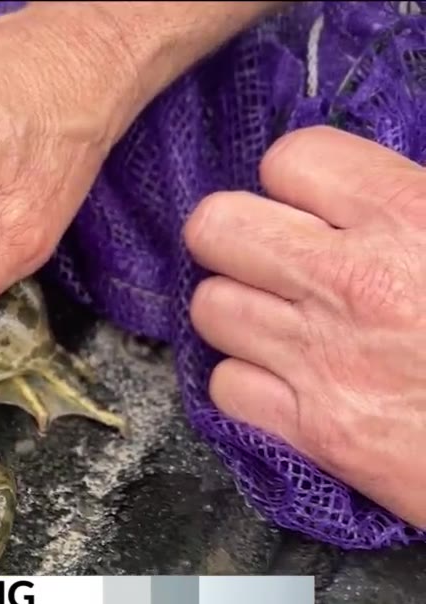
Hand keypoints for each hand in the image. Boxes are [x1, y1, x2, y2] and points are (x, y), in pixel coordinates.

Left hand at [185, 126, 425, 528]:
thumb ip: (416, 198)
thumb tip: (364, 185)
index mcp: (406, 215)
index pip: (289, 159)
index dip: (300, 178)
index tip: (321, 203)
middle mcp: (348, 281)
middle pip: (215, 227)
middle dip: (240, 235)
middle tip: (277, 254)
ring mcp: (321, 359)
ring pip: (209, 306)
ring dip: (239, 307)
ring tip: (283, 316)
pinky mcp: (314, 432)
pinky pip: (225, 386)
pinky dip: (248, 382)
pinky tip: (288, 377)